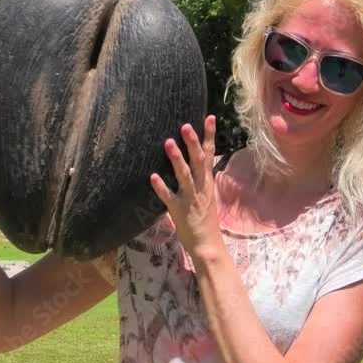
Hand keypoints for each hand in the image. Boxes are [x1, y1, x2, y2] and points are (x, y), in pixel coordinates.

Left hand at [149, 115, 220, 257]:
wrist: (207, 245)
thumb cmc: (206, 220)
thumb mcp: (207, 195)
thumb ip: (201, 178)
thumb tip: (195, 161)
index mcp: (208, 182)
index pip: (210, 154)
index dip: (209, 135)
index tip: (209, 117)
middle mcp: (201, 187)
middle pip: (199, 160)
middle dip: (193, 142)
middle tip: (185, 125)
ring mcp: (190, 198)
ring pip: (184, 175)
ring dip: (176, 159)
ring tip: (168, 143)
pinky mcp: (179, 211)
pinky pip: (168, 197)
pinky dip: (161, 187)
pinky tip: (152, 177)